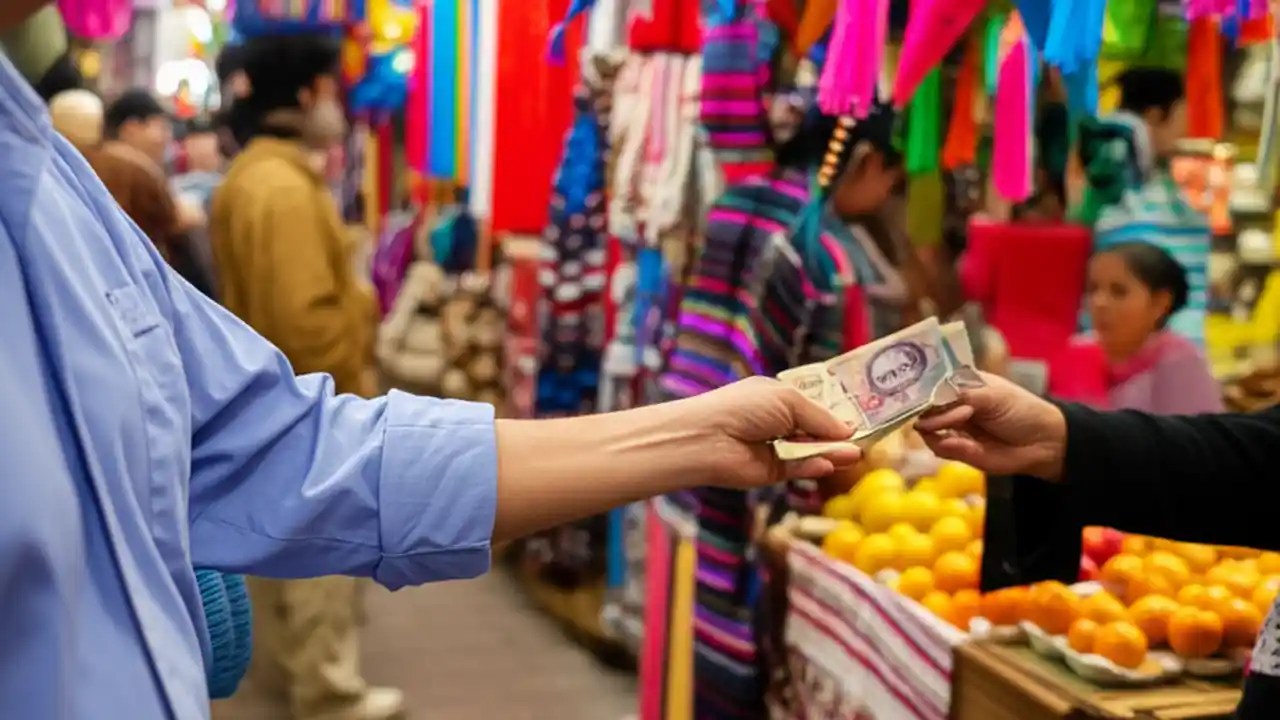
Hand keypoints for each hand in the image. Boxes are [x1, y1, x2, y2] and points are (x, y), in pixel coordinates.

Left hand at [687, 377, 860, 488]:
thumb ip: (820, 417)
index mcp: (779, 397)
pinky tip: (833, 463)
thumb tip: (849, 430)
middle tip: (867, 437)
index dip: (837, 410)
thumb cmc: (743, 407)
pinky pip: (799, 470)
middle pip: (817, 430)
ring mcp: (776, 448)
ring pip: (812, 451)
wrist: (707, 438)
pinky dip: (815, 467)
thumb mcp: (788, 401)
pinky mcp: (772, 472)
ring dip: (833, 452)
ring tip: (856, 453)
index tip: (863, 414)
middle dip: (839, 433)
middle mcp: (778, 422)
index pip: (814, 404)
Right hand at [914, 372, 1067, 479]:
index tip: (906, 388)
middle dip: (925, 408)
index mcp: (958, 384)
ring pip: (926, 428)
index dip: (918, 386)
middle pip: (923, 406)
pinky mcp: (956, 451)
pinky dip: (945, 445)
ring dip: (937, 426)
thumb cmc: (1021, 410)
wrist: (1043, 443)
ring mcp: (951, 428)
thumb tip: (929, 404)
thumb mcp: (991, 395)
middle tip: (933, 411)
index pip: (930, 382)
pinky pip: (938, 448)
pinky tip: (960, 442)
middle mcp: (950, 405)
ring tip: (959, 421)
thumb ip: (959, 396)